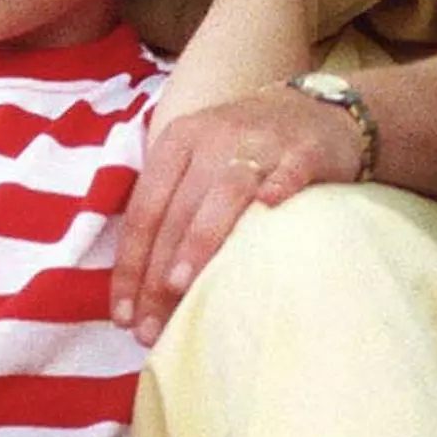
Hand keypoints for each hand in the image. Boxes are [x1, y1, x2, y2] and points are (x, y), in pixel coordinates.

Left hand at [108, 85, 363, 346]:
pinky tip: (269, 209)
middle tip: (150, 327)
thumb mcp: (198, 165)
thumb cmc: (243, 152)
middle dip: (157, 273)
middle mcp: (211, 138)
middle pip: (177, 211)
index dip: (130, 265)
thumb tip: (145, 292)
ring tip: (181, 286)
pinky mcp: (304, 149)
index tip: (124, 316)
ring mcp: (259, 141)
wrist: (312, 109)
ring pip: (224, 192)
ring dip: (200, 239)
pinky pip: (289, 171)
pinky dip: (279, 189)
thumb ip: (172, 212)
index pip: (144, 211)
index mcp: (177, 142)